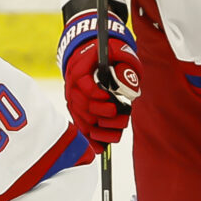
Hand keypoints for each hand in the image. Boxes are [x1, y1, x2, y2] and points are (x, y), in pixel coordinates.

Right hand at [58, 5, 140, 148]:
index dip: (97, 94)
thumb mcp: (120, 52)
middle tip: (116, 112)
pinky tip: (101, 148)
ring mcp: (74, 100)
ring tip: (117, 128)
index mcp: (80, 69)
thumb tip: (127, 86)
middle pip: (83, 105)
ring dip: (99, 127)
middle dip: (101, 112)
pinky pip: (81, 128)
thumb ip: (126, 64)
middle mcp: (73, 87)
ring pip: (82, 119)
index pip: (84, 85)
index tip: (110, 98)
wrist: (94, 55)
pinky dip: (91, 139)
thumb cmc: (110, 54)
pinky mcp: (78, 111)